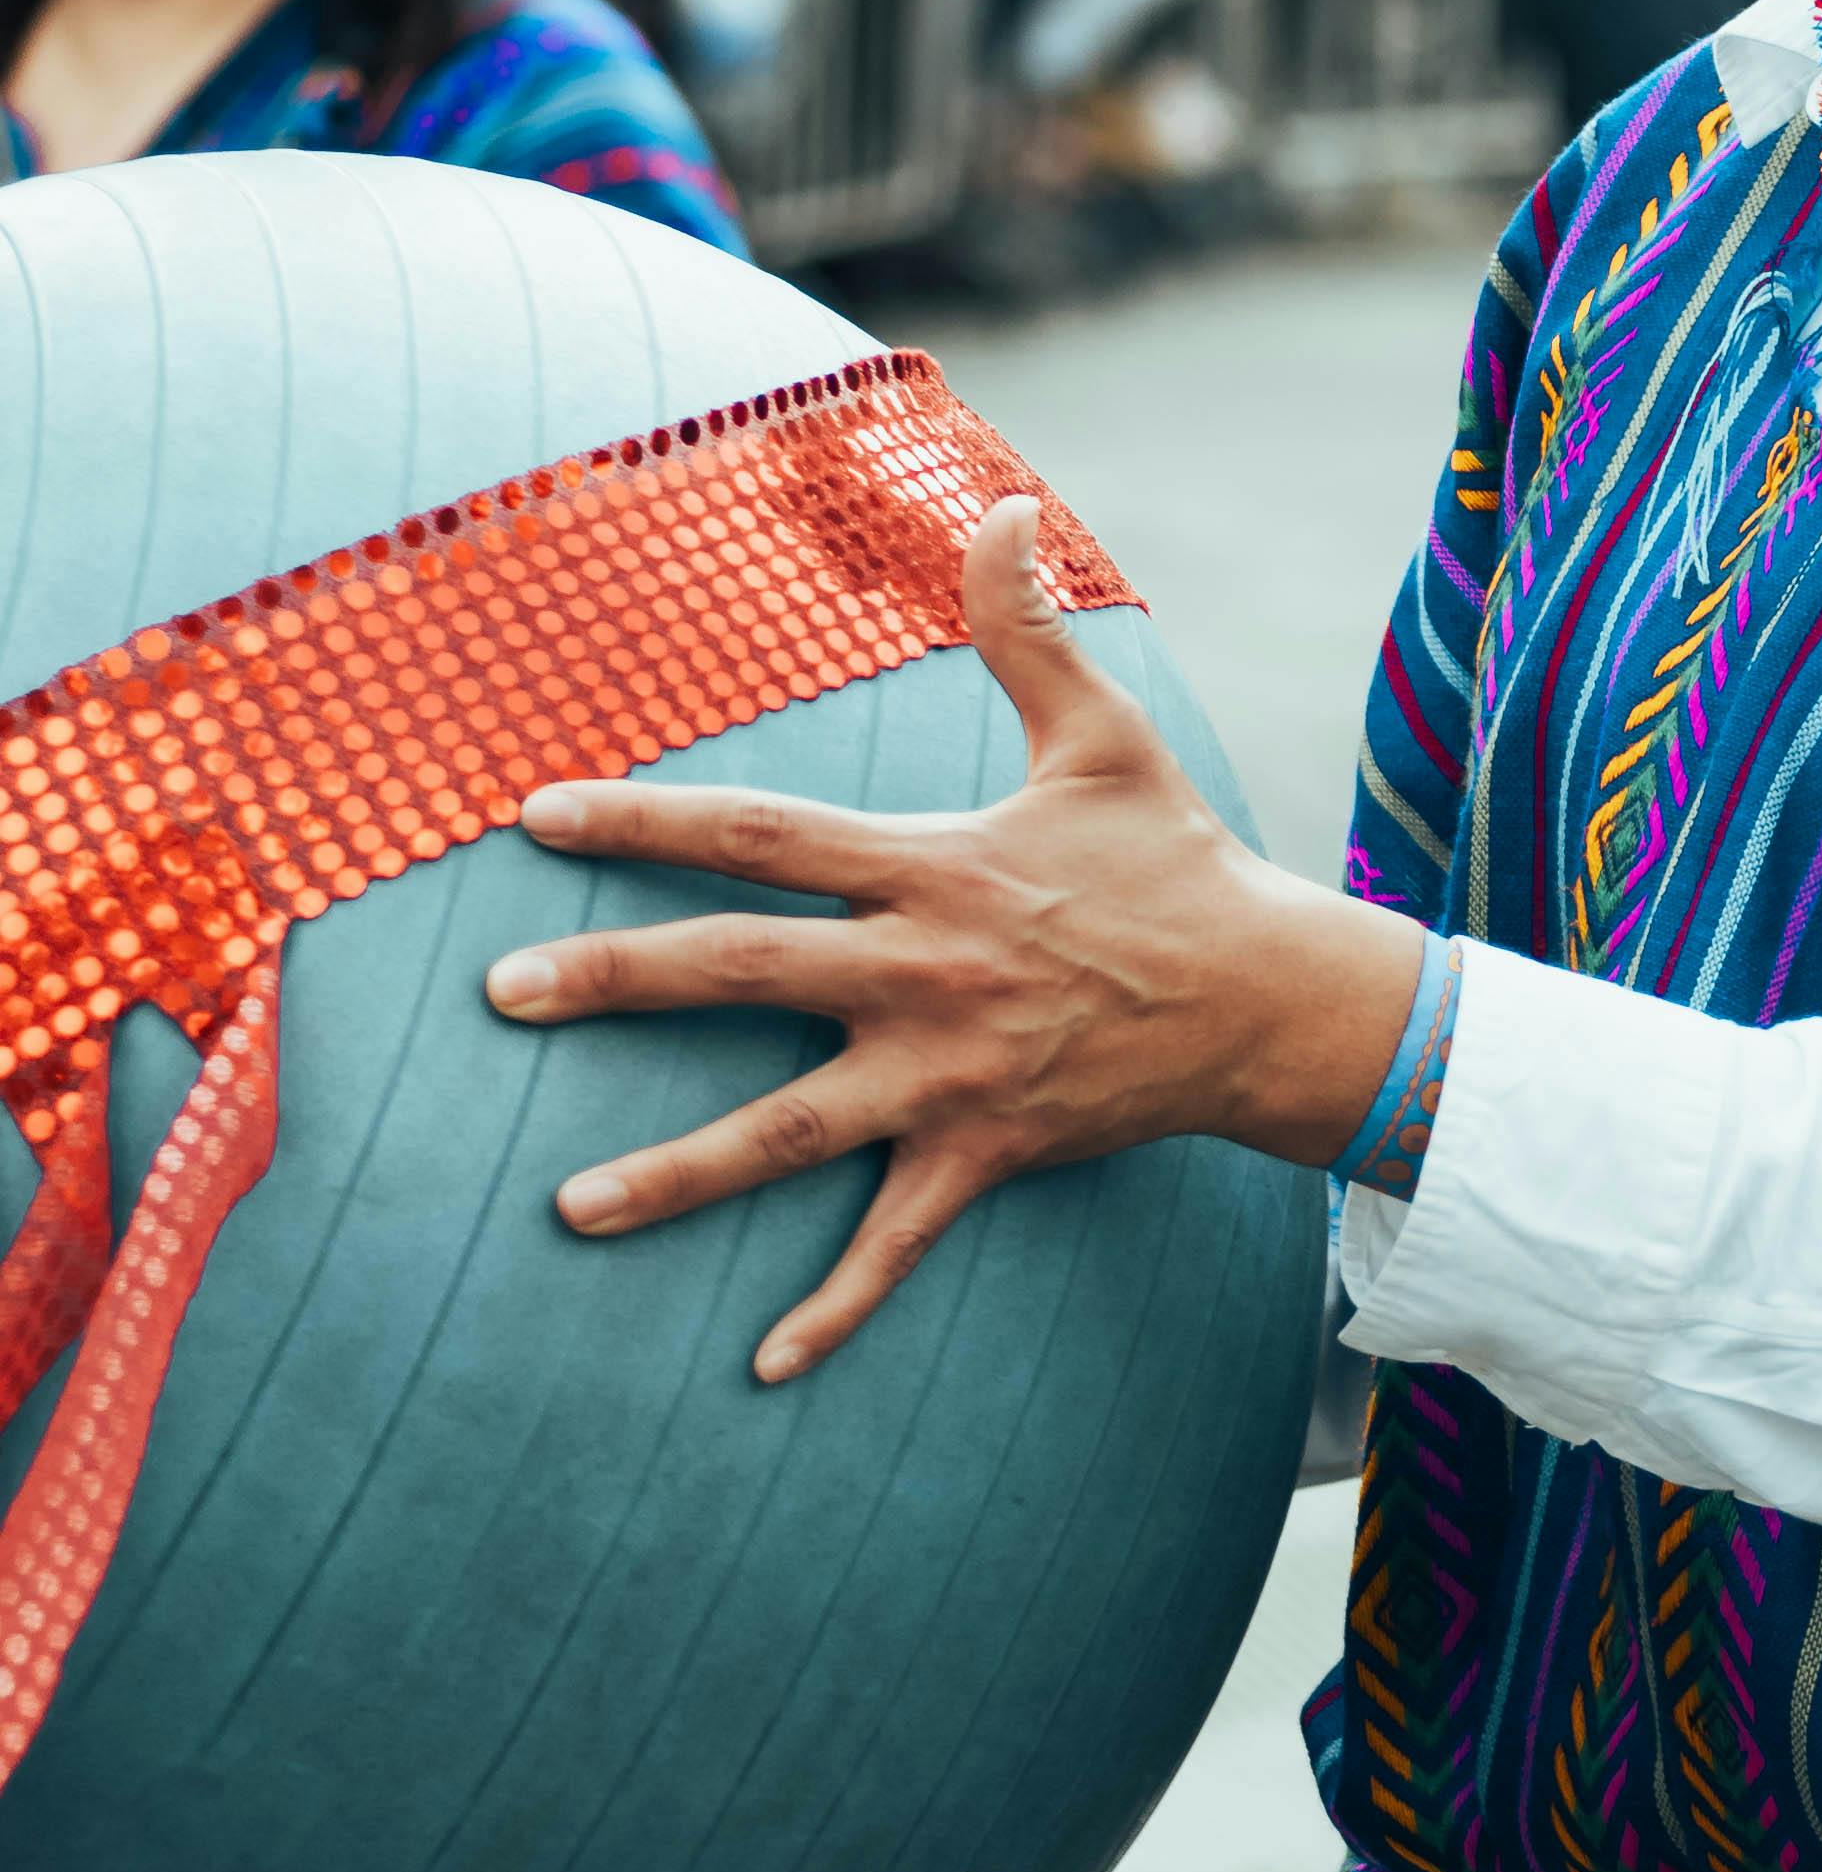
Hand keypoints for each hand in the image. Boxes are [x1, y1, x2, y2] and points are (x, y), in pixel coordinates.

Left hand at [483, 497, 1403, 1382]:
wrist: (1272, 1000)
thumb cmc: (1176, 863)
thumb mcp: (1103, 735)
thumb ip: (1026, 626)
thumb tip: (998, 503)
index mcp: (932, 866)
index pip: (761, 834)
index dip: (644, 820)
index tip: (535, 819)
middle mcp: (924, 971)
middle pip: (743, 973)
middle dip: (613, 982)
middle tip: (499, 995)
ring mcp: (950, 1073)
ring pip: (790, 1132)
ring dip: (677, 1174)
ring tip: (568, 1209)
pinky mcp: (986, 1153)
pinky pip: (896, 1241)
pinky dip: (834, 1309)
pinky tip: (760, 1368)